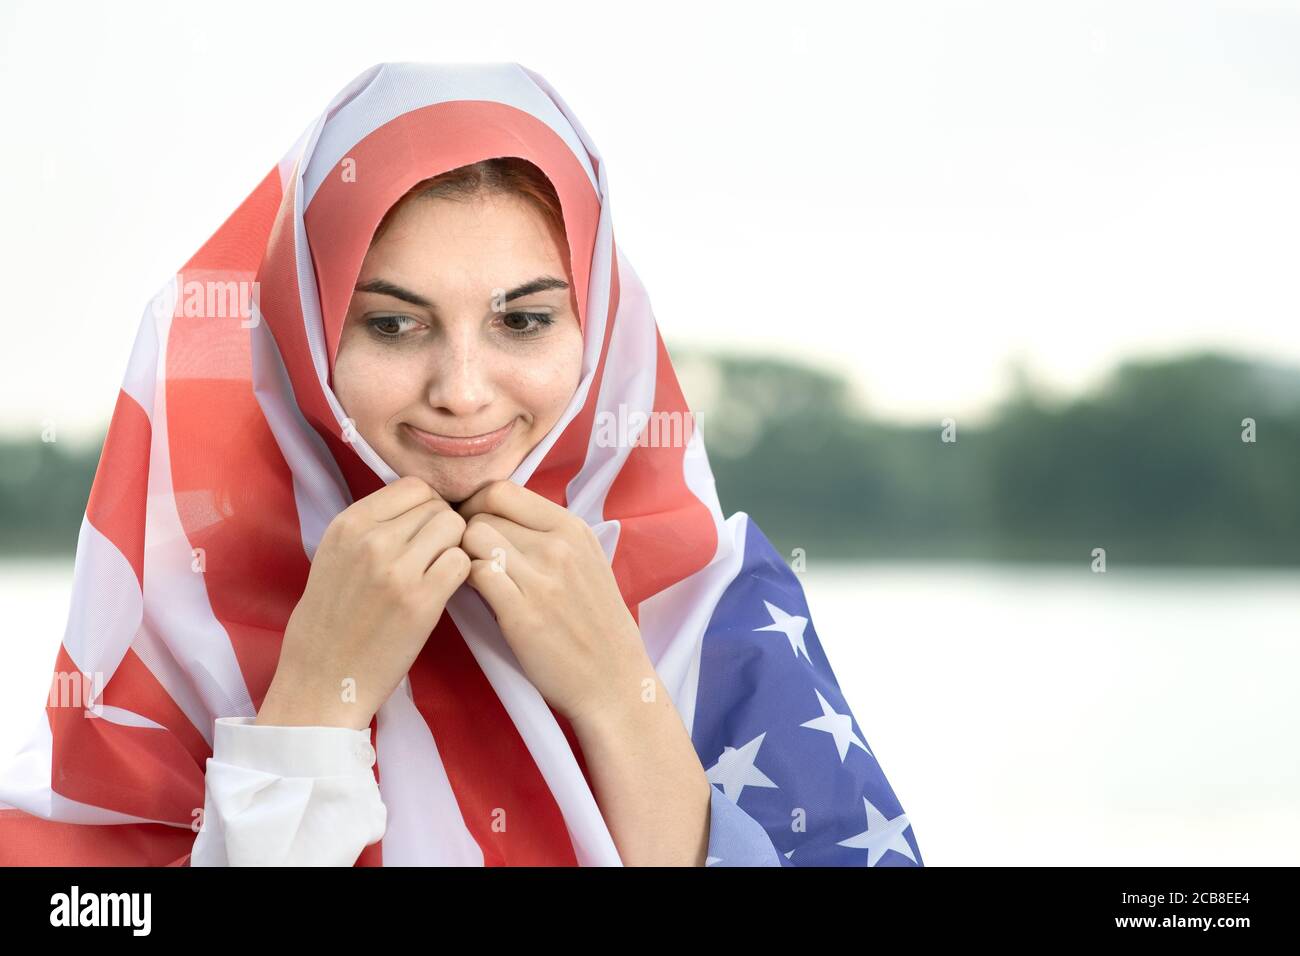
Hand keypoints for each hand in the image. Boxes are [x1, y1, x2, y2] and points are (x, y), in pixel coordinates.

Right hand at [258, 475, 469, 729]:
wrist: (323, 678)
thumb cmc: (330, 620)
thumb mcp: (335, 556)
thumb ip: (372, 526)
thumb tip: (420, 503)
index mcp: (349, 524)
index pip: (414, 487)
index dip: (428, 507)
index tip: (424, 532)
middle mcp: (372, 540)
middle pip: (438, 507)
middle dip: (443, 529)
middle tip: (433, 558)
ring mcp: (398, 569)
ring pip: (455, 528)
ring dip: (454, 549)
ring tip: (438, 573)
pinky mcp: (421, 601)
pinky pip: (462, 563)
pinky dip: (461, 575)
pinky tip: (444, 591)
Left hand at [456, 479, 654, 726]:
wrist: (613, 680)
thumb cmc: (595, 624)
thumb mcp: (587, 563)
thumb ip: (548, 536)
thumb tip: (497, 517)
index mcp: (573, 529)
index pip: (503, 490)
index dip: (476, 505)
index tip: (473, 526)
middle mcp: (559, 546)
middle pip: (483, 513)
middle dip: (466, 533)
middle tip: (469, 558)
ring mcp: (542, 579)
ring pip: (473, 538)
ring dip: (463, 556)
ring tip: (473, 577)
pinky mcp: (522, 614)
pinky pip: (475, 574)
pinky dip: (466, 582)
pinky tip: (477, 597)